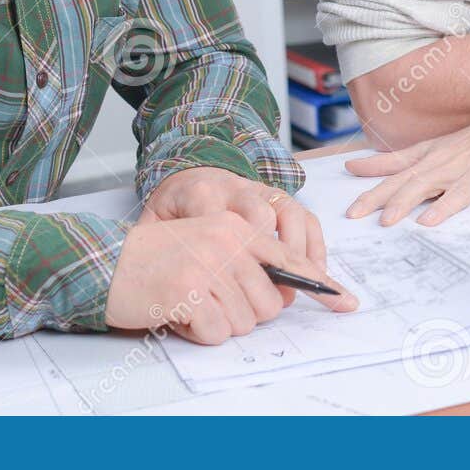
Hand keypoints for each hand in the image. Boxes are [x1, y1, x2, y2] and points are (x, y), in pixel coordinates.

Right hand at [106, 212, 356, 345]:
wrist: (103, 262)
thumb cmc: (156, 259)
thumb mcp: (207, 244)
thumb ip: (246, 260)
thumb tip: (285, 294)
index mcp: (236, 225)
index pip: (289, 258)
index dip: (319, 285)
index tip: (345, 301)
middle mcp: (226, 241)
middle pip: (269, 303)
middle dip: (245, 314)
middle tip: (210, 303)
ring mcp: (207, 265)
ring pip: (244, 322)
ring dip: (217, 325)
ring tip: (189, 303)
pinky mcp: (187, 291)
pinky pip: (216, 334)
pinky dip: (198, 334)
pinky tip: (177, 314)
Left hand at [142, 166, 328, 272]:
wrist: (189, 174)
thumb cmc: (175, 207)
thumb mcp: (153, 223)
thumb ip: (152, 246)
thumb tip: (152, 282)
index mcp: (201, 193)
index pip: (219, 219)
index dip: (230, 255)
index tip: (233, 287)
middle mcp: (236, 187)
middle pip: (260, 214)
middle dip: (269, 256)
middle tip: (274, 294)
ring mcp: (261, 191)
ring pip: (289, 212)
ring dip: (300, 250)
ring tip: (309, 284)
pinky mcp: (278, 198)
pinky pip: (305, 215)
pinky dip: (314, 244)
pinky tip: (317, 271)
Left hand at [344, 102, 469, 226]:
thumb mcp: (428, 148)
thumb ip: (391, 161)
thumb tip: (352, 167)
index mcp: (431, 159)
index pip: (397, 178)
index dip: (374, 194)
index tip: (351, 213)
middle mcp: (452, 165)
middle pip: (423, 184)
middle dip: (402, 202)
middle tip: (383, 222)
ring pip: (461, 190)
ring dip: (445, 205)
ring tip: (427, 222)